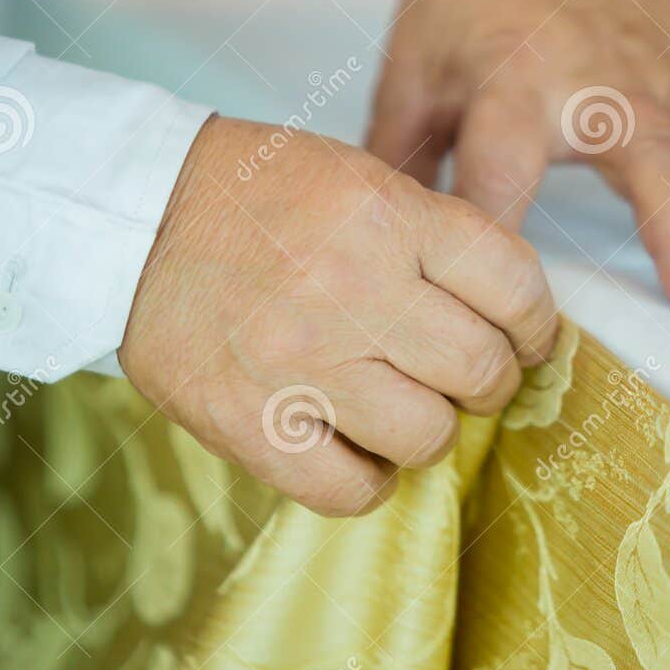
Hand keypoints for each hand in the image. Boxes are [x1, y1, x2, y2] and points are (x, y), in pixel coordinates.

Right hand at [118, 117, 557, 516]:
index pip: (515, 288)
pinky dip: (366, 478)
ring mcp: (299, 361)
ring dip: (426, 430)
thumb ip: (437, 241)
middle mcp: (351, 288)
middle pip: (481, 371)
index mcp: (387, 216)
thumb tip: (515, 318)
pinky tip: (349, 443)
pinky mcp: (250, 423)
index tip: (526, 339)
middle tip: (461, 377)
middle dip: (486, 382)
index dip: (536, 326)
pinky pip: (353, 490)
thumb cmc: (257, 198)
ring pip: (427, 437)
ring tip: (395, 404)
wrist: (133, 218)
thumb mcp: (359, 180)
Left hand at [366, 0, 669, 311]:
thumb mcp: (411, 74)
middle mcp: (601, 79)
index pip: (501, 172)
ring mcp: (667, 75)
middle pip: (648, 155)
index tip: (508, 321)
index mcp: (513, 81)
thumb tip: (372, 262)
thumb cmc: (462, 5)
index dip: (502, 240)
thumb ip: (399, 167)